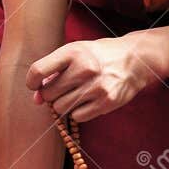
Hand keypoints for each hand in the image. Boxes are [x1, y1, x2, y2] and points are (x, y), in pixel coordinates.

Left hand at [26, 35, 156, 122]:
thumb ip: (54, 71)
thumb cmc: (99, 56)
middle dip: (50, 94)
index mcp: (73, 52)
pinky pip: (77, 116)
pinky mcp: (106, 102)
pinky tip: (87, 101)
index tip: (35, 85)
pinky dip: (77, 112)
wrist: (135, 59)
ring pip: (61, 108)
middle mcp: (84, 69)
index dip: (32, 81)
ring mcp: (96, 87)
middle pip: (48, 94)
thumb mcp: (77, 53)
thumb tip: (36, 98)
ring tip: (76, 94)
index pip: (38, 71)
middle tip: (62, 89)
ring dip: (63, 104)